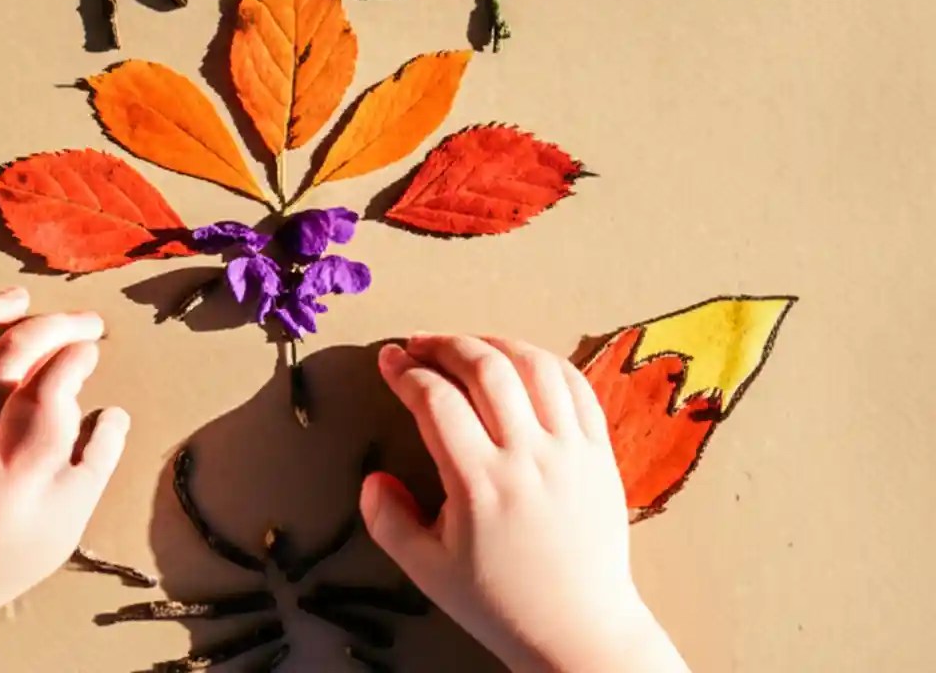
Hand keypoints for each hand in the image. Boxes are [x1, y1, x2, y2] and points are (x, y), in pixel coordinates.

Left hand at [0, 288, 129, 669]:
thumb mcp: (62, 529)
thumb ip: (94, 466)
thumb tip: (114, 414)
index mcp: (25, 461)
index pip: (60, 381)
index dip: (81, 357)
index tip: (95, 357)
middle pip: (27, 348)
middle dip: (64, 325)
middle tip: (92, 326)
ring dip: (21, 310)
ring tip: (45, 302)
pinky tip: (4, 305)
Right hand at [361, 335, 688, 672]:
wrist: (579, 629)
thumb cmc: (499, 603)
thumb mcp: (426, 570)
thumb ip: (387, 520)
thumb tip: (373, 478)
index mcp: (480, 483)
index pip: (436, 400)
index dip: (405, 373)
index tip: (388, 361)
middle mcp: (528, 457)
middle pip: (484, 368)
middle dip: (443, 344)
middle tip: (418, 345)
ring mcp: (571, 450)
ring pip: (534, 365)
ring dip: (492, 343)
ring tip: (465, 347)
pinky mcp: (601, 452)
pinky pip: (576, 385)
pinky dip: (542, 361)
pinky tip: (518, 363)